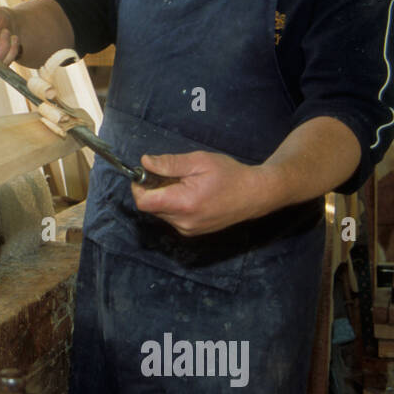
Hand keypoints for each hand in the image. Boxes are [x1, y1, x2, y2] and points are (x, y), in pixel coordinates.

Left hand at [130, 151, 277, 236]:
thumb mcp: (199, 161)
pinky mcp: (192, 232)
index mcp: (183, 204)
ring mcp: (188, 230)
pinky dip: (173, 204)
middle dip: (153, 189)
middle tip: (171, 174)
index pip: (143, 202)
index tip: (145, 173)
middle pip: (150, 207)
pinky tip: (190, 194)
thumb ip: (170, 164)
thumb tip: (145, 163)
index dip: (139, 187)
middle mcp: (183, 222)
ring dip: (164, 197)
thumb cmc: (230, 175)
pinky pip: (171, 217)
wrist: (255, 195)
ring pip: (160, 212)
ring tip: (185, 183)